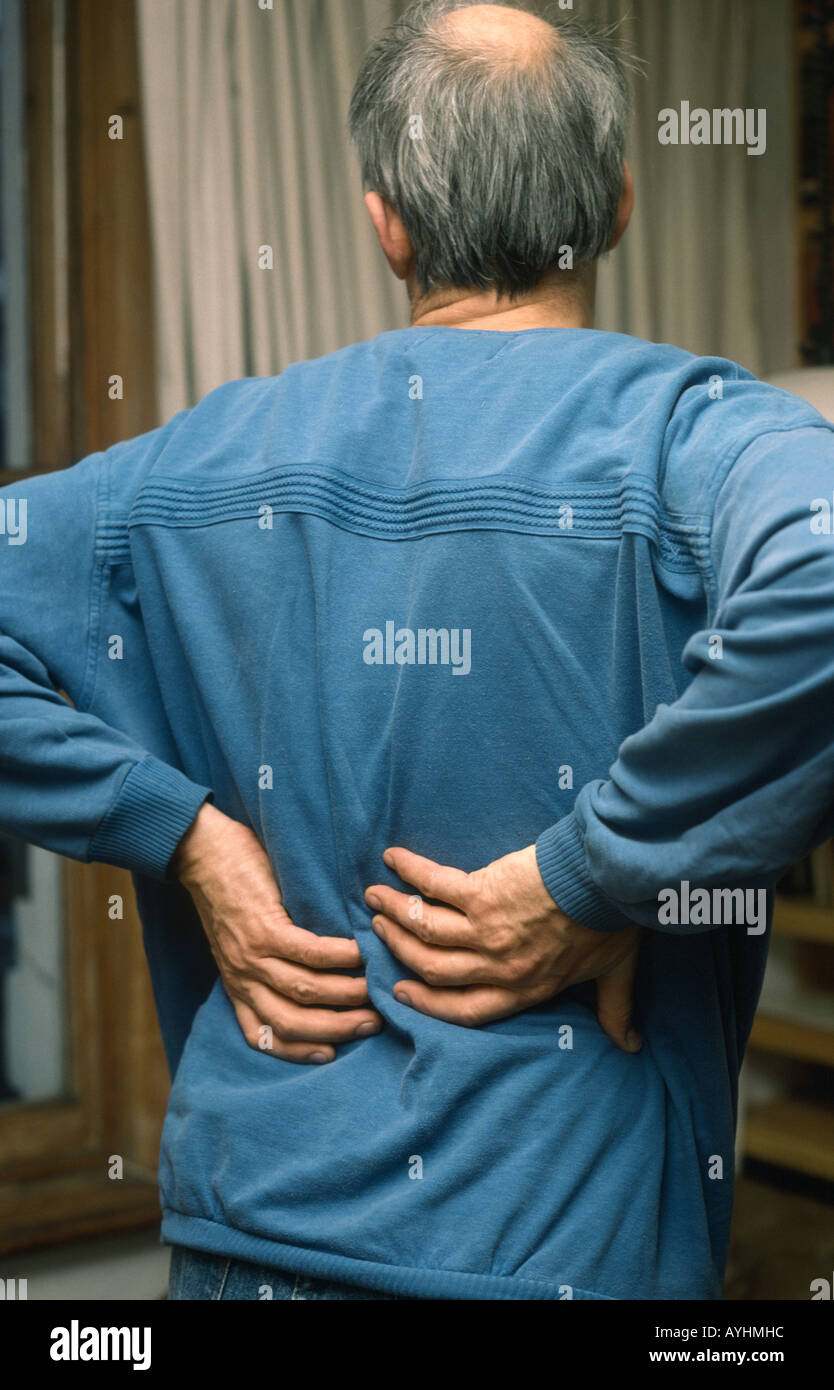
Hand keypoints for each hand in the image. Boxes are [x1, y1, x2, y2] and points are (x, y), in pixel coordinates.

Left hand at [171, 802, 382, 1062]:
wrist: (201, 852)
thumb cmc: (228, 891)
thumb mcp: (238, 941)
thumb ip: (266, 965)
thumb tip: (316, 980)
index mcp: (236, 985)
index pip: (263, 1035)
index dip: (297, 1051)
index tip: (331, 1055)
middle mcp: (241, 977)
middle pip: (291, 1022)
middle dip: (336, 1029)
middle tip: (373, 1023)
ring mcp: (251, 954)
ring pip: (304, 990)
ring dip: (345, 994)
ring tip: (374, 989)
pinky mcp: (263, 927)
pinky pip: (308, 952)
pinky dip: (339, 957)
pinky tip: (361, 953)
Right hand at [365, 844, 641, 1051]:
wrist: (610, 880)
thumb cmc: (612, 923)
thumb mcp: (615, 974)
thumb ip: (614, 1011)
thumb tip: (630, 1046)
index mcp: (525, 987)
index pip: (465, 1009)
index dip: (429, 1004)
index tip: (402, 992)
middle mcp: (498, 965)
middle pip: (434, 968)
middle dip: (401, 953)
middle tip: (380, 935)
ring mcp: (485, 931)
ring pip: (425, 929)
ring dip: (395, 914)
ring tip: (375, 900)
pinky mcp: (481, 893)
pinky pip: (434, 886)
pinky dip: (410, 872)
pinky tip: (393, 859)